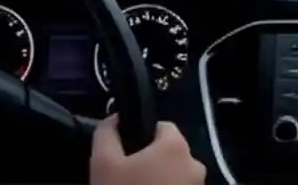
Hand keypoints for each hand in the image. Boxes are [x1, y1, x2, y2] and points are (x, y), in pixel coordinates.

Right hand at [90, 115, 205, 184]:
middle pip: (168, 153)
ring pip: (174, 175)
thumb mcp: (103, 163)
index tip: (125, 155)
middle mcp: (195, 164)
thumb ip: (107, 134)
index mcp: (176, 146)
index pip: (162, 127)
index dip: (141, 137)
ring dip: (158, 180)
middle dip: (149, 162)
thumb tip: (114, 119)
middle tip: (126, 179)